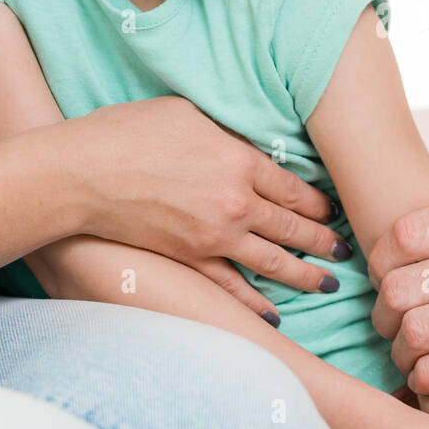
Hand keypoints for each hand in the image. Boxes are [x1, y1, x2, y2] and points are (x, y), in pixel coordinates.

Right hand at [66, 97, 349, 294]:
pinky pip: (231, 286)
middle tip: (346, 252)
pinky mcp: (189, 259)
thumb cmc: (130, 131)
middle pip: (294, 227)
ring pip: (273, 261)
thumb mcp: (190, 114)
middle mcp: (237, 202)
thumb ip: (227, 135)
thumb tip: (244, 146)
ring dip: (304, 275)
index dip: (319, 204)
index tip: (333, 212)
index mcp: (242, 161)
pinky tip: (273, 314)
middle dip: (324, 242)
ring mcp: (214, 236)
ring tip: (327, 283)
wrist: (82, 171)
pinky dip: (254, 303)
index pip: (295, 189)